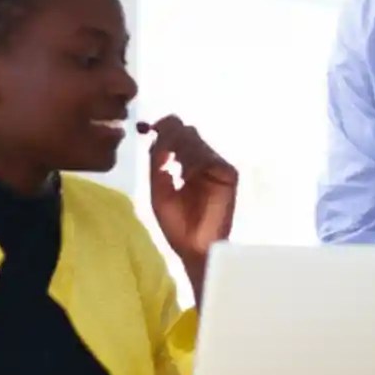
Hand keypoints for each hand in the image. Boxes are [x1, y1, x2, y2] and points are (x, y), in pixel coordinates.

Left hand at [146, 115, 236, 299]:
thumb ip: (157, 163)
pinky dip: (194, 162)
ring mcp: (216, 166)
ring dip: (180, 148)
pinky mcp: (228, 175)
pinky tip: (186, 174)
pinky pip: (209, 158)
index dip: (164, 127)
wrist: (193, 248)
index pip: (177, 134)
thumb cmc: (177, 224)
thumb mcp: (158, 190)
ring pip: (196, 141)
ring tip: (171, 165)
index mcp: (185, 162)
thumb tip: (155, 136)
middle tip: (157, 140)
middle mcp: (202, 160)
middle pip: (187, 131)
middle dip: (170, 133)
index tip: (146, 127)